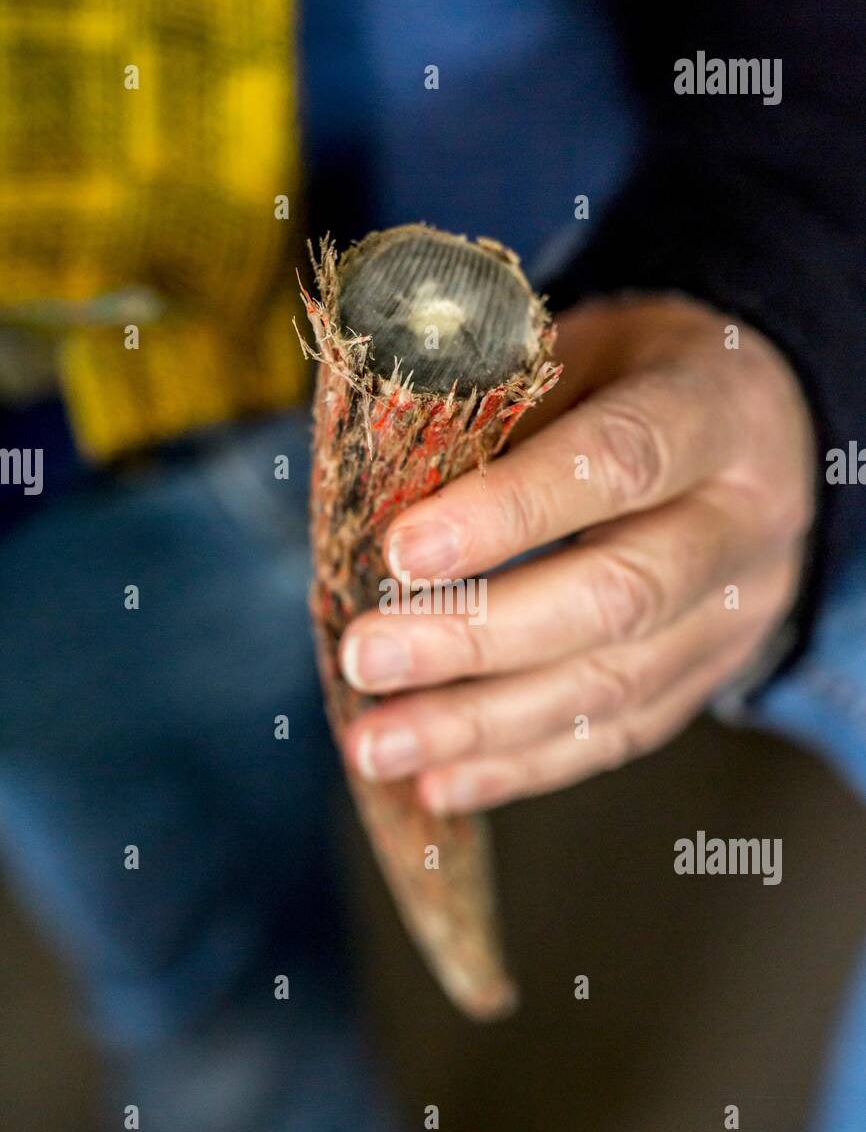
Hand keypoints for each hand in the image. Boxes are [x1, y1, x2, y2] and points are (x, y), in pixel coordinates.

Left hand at [339, 295, 815, 813]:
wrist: (764, 428)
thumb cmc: (643, 376)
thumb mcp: (585, 348)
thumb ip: (503, 409)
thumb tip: (380, 494)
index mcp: (714, 412)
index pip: (616, 463)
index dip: (509, 512)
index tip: (401, 553)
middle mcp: (741, 522)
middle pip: (616, 597)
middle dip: (476, 637)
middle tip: (367, 659)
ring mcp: (737, 612)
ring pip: (612, 686)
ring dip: (482, 727)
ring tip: (378, 745)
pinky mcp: (710, 674)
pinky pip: (618, 735)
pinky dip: (523, 765)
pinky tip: (441, 783)